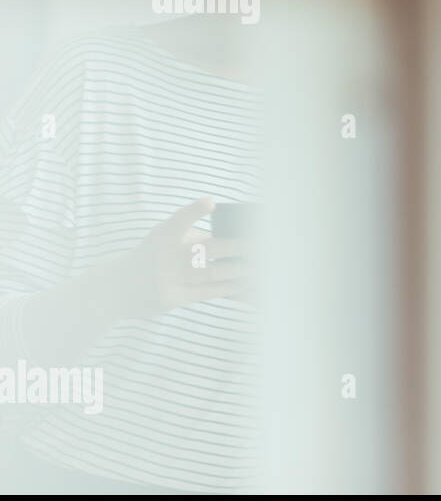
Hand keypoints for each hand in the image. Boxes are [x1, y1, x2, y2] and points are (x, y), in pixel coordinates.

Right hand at [108, 197, 257, 319]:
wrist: (116, 288)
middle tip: (264, 244)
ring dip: (240, 269)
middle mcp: (165, 256)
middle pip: (208, 249)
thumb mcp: (163, 240)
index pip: (179, 221)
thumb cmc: (151, 257)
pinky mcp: (173, 298)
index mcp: (163, 235)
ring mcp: (168, 278)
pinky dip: (230, 287)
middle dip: (238, 247)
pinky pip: (208, 291)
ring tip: (263, 266)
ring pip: (213, 272)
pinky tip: (247, 284)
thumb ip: (193, 236)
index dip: (194, 211)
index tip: (211, 202)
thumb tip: (234, 239)